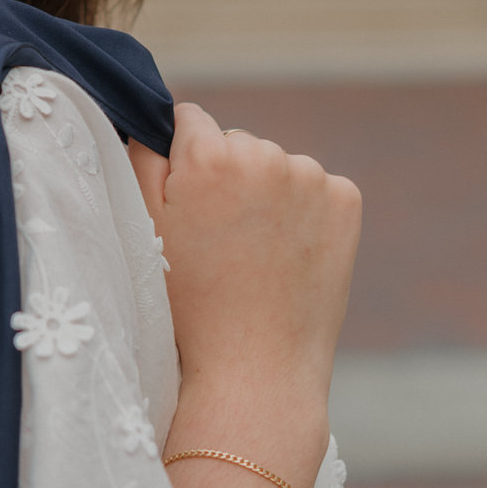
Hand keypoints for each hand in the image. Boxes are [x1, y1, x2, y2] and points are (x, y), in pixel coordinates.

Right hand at [129, 103, 360, 410]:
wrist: (256, 367)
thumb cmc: (189, 302)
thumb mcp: (144, 227)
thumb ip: (141, 156)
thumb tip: (154, 121)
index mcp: (210, 153)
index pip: (189, 121)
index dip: (182, 160)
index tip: (187, 202)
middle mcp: (265, 154)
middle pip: (236, 144)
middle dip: (227, 176)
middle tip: (219, 238)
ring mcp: (312, 177)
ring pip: (276, 166)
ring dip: (265, 193)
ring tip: (254, 252)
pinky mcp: (345, 201)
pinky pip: (315, 188)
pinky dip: (303, 212)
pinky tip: (287, 253)